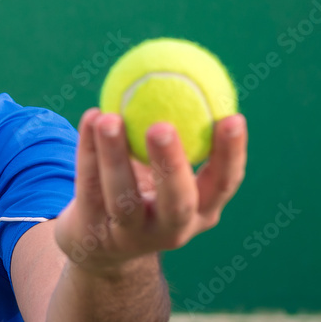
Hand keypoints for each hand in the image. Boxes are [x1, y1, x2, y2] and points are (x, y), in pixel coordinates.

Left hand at [55, 108, 247, 274]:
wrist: (98, 247)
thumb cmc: (144, 194)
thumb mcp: (167, 174)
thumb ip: (181, 135)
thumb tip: (191, 74)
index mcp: (200, 211)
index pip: (223, 184)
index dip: (231, 155)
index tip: (232, 117)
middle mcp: (171, 229)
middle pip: (177, 201)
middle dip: (172, 165)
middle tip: (162, 126)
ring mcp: (130, 235)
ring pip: (122, 196)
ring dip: (114, 155)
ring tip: (109, 117)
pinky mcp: (92, 232)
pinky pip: (88, 185)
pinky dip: (88, 150)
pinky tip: (91, 117)